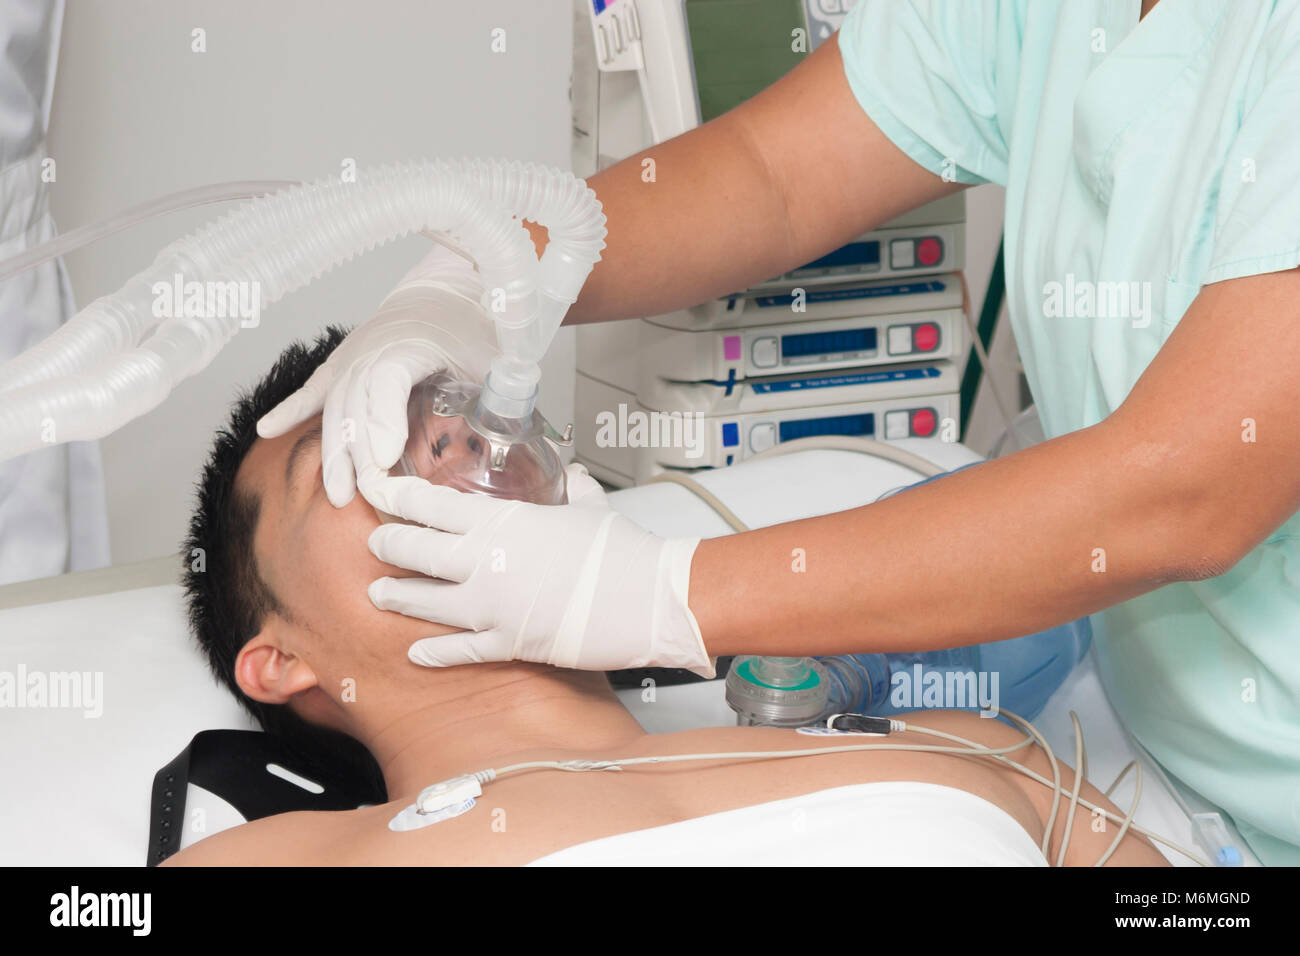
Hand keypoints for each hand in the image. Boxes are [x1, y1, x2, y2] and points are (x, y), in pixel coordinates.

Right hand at [256, 240, 498, 505]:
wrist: (453, 281)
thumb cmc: (476, 319)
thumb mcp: (493, 355)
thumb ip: (497, 391)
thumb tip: (507, 433)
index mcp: (410, 342)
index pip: (387, 382)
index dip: (382, 420)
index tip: (382, 459)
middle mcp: (373, 347)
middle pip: (355, 403)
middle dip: (354, 452)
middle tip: (358, 494)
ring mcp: (354, 354)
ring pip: (335, 406)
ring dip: (333, 450)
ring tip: (336, 491)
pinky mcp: (347, 360)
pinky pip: (315, 387)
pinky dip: (291, 409)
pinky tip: (267, 429)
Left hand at [363, 464, 713, 675]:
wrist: (649, 598)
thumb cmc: (623, 551)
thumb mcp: (590, 507)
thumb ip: (570, 490)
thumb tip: (571, 475)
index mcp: (501, 520)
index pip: (427, 503)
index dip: (393, 496)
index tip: (376, 491)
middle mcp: (484, 560)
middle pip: (410, 549)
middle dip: (386, 545)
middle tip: (376, 545)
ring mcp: (491, 605)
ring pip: (421, 600)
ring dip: (396, 596)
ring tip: (380, 595)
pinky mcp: (506, 643)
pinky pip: (455, 650)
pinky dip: (432, 652)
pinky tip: (415, 653)